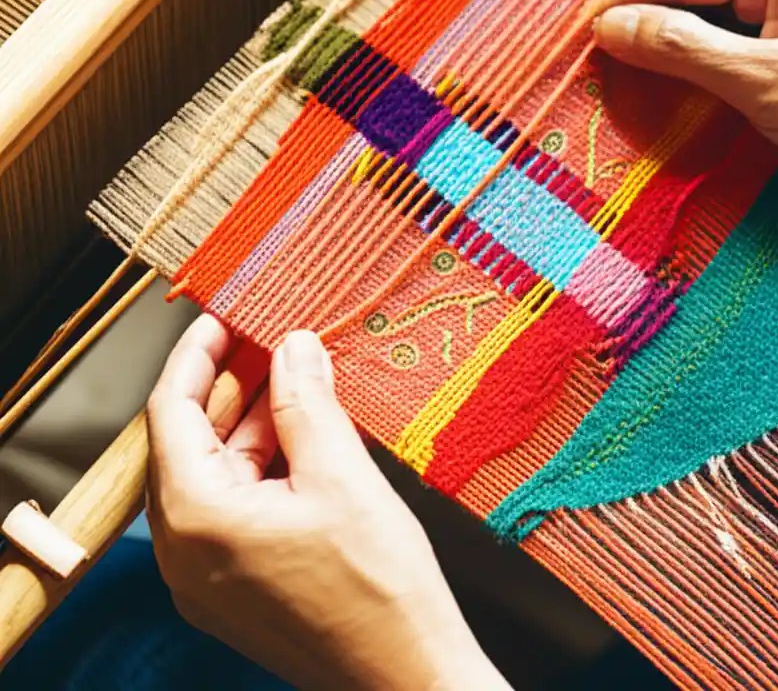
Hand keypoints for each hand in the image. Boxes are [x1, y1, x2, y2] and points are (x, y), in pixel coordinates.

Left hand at [145, 315, 509, 690]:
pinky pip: (229, 517)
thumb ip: (307, 403)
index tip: (223, 321)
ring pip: (211, 483)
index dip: (198, 357)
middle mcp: (185, 554)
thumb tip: (293, 347)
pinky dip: (257, 475)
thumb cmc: (380, 591)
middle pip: (187, 448)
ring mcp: (206, 581)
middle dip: (230, 392)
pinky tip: (301, 448)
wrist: (406, 673)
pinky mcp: (234, 595)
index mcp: (198, 519)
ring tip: (296, 390)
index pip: (172, 414)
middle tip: (268, 346)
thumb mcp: (344, 477)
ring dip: (248, 433)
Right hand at [585, 0, 777, 207]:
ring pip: (704, 14)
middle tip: (578, 36)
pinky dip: (688, 61)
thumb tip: (611, 28)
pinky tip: (656, 78)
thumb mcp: (762, 79)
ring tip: (605, 56)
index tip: (578, 26)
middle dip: (635, 7)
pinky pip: (725, 47)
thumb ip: (681, 47)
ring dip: (657, 35)